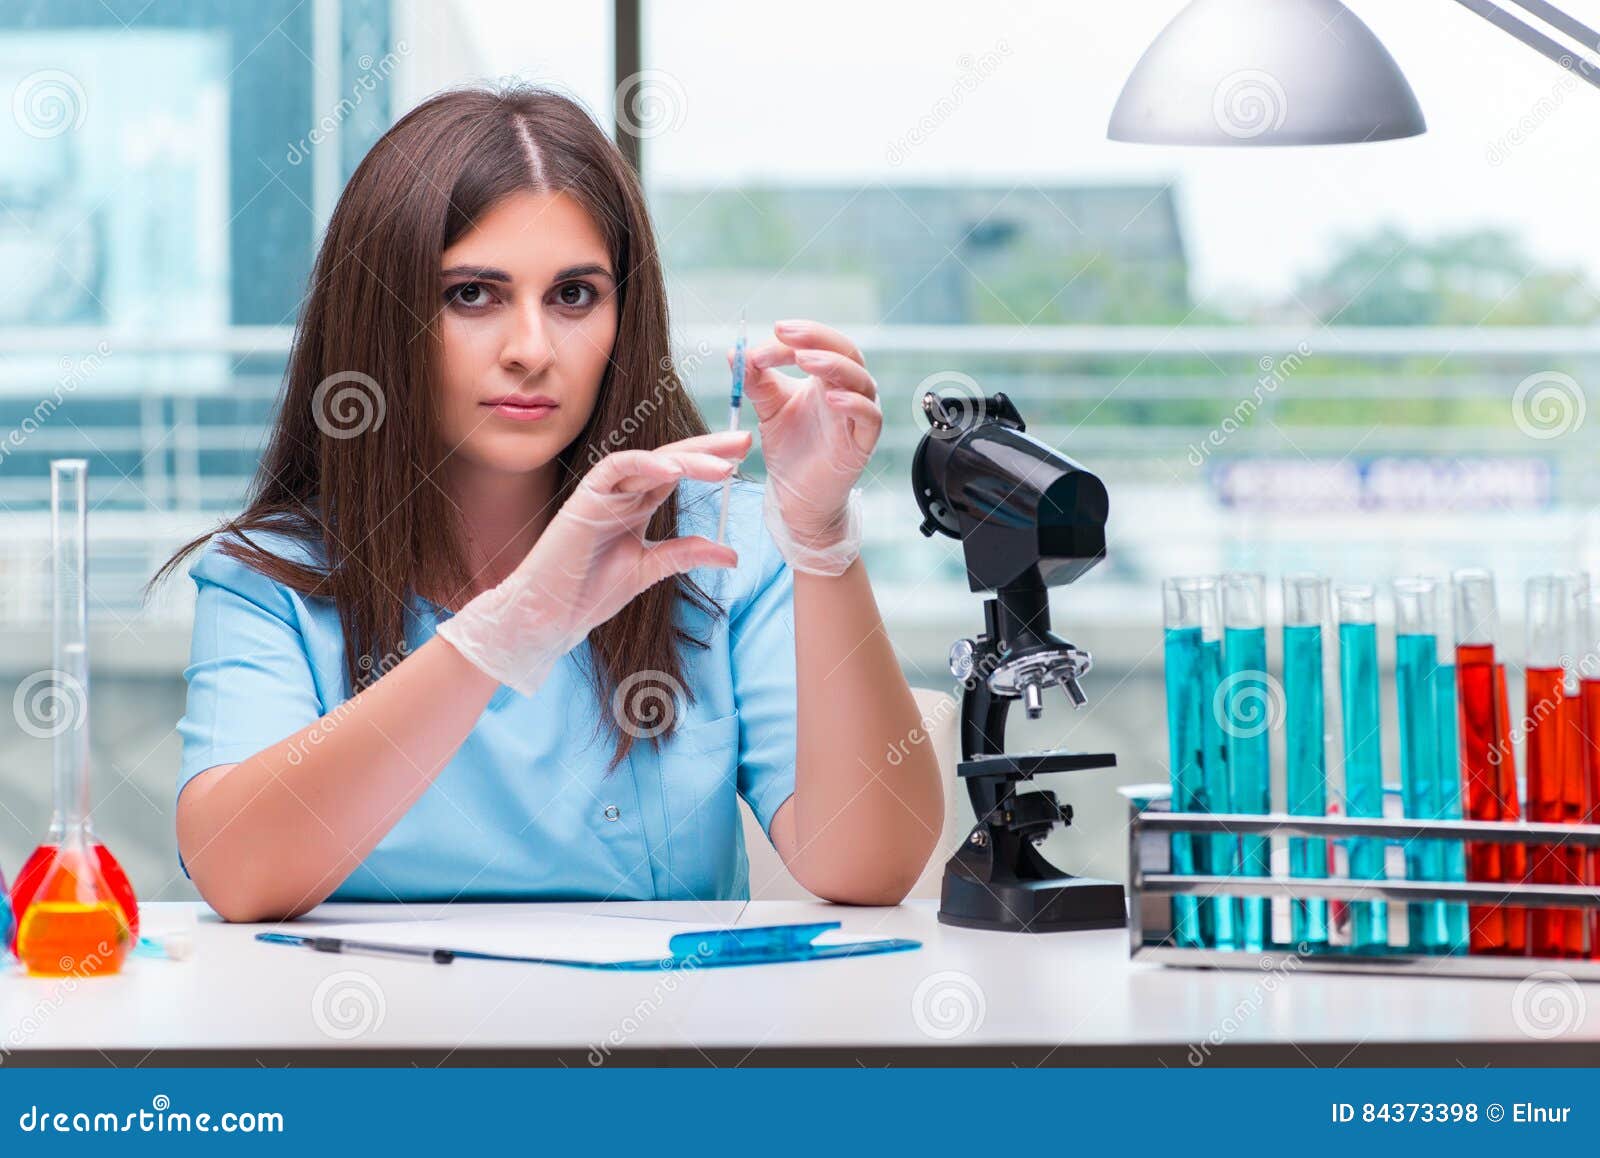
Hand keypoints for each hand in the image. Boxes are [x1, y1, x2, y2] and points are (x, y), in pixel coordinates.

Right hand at [436, 430, 751, 694]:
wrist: (549, 617)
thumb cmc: (588, 593)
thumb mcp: (649, 570)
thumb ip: (685, 555)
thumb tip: (732, 555)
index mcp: (635, 508)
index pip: (676, 473)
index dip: (708, 461)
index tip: (742, 455)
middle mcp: (620, 494)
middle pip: (668, 459)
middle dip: (706, 448)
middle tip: (743, 440)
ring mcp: (602, 495)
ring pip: (648, 461)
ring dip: (685, 459)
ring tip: (721, 466)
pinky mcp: (584, 501)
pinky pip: (614, 469)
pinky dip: (643, 465)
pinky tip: (672, 470)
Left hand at [739, 319, 881, 567]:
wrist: (796, 496)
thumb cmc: (790, 449)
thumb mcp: (768, 408)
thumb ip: (756, 380)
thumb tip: (736, 352)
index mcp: (826, 378)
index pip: (820, 345)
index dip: (797, 337)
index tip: (769, 336)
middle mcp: (847, 391)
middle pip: (846, 352)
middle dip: (816, 339)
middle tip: (786, 335)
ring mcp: (857, 416)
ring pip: (861, 381)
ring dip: (833, 366)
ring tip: (804, 360)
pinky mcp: (863, 443)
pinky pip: (869, 417)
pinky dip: (854, 404)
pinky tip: (832, 398)